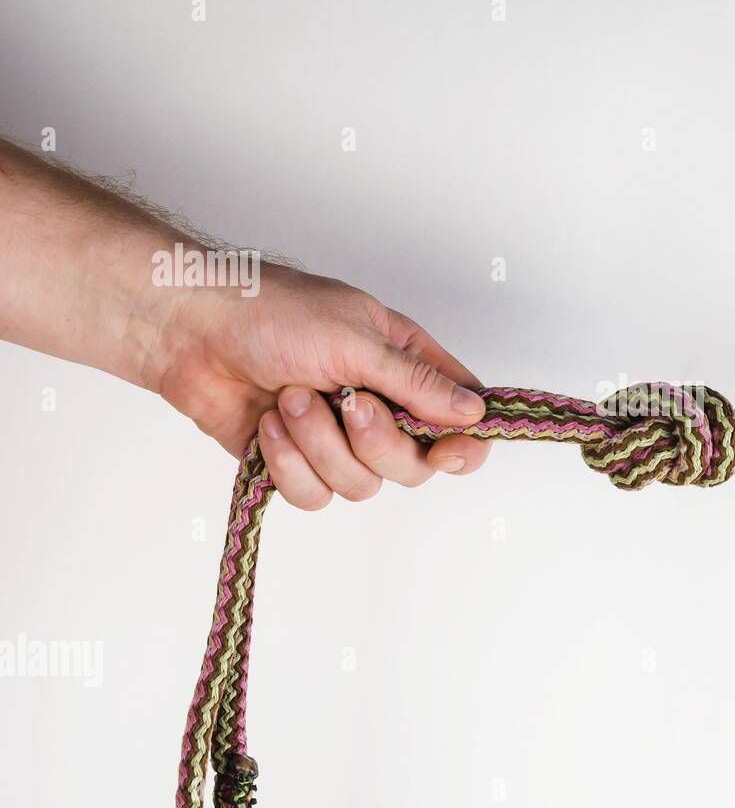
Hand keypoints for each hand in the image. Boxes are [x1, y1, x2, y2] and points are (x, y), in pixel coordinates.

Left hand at [155, 268, 490, 509]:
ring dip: (321, 445)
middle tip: (347, 403)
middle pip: (413, 466)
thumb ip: (418, 383)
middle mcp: (380, 408)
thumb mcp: (357, 338)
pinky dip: (289, 463)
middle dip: (377, 442)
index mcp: (406, 367)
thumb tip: (474, 413)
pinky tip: (268, 425)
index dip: (463, 446)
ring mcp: (337, 440)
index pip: (461, 421)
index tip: (446, 451)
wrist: (188, 331)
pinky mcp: (296, 464)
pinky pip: (315, 495)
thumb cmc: (270, 312)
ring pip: (361, 486)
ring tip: (289, 399)